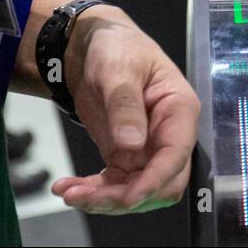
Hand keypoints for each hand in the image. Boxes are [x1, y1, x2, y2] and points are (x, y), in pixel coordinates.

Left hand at [50, 7, 200, 214]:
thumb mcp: (118, 69)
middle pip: (162, 183)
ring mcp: (148, 149)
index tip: (129, 196)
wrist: (91, 48)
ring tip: (68, 192)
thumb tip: (133, 145)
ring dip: (105, 200)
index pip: (177, 154)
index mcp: (179, 109)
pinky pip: (116, 186)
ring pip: (137, 190)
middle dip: (126, 197)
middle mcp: (169, 134)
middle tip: (86, 197)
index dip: (156, 179)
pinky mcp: (126, 157)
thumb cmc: (116, 48)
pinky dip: (94, 192)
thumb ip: (125, 104)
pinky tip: (69, 188)